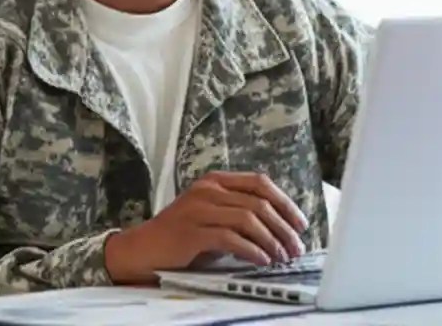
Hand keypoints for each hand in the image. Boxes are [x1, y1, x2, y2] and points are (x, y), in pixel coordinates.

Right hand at [104, 171, 308, 284]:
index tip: (300, 223)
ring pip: (248, 219)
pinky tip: (262, 260)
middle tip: (296, 246)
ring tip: (282, 257)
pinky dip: (252, 250)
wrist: (140, 251)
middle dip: (283, 227)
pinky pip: (231, 238)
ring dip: (271, 240)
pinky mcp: (191, 232)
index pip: (260, 183)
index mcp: (216, 181)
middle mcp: (208, 190)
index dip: (285, 203)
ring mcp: (198, 209)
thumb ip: (240, 214)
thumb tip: (281, 229)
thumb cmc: (181, 238)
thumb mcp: (213, 217)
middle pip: (258, 202)